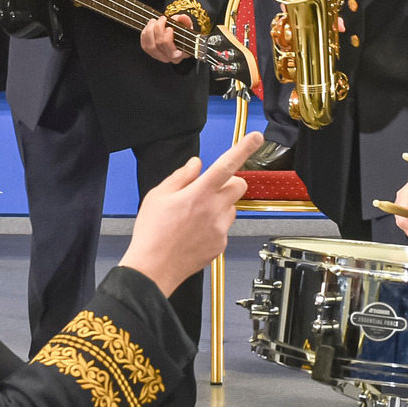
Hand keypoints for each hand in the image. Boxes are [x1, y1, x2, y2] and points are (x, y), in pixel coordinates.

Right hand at [118, 132, 262, 295]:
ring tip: (195, 216)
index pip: (226, 165)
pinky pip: (225, 227)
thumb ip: (180, 177)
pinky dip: (215, 225)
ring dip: (220, 205)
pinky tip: (194, 232)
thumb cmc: (152, 233)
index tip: (255, 138)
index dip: (243, 148)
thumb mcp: (157, 196)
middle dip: (229, 182)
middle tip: (209, 189)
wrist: (153, 268)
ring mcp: (220, 228)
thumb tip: (195, 165)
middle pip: (239, 185)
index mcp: (199, 193)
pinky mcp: (220, 244)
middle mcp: (214, 210)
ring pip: (232, 207)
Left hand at [139, 12, 196, 63]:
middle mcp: (169, 58)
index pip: (170, 51)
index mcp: (181, 54)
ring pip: (149, 47)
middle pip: (157, 47)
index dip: (167, 39)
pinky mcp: (151, 53)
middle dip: (158, 30)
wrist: (176, 34)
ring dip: (149, 31)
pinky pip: (144, 45)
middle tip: (162, 19)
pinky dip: (145, 34)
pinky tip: (149, 26)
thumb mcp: (186, 25)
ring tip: (154, 20)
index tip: (169, 28)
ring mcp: (159, 57)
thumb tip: (182, 17)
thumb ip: (186, 21)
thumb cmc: (182, 31)